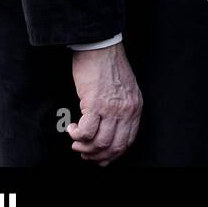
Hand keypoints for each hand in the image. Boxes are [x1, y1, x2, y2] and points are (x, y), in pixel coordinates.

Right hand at [68, 42, 142, 164]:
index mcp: (135, 107)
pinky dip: (76, 135)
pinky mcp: (95, 104)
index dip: (113, 154)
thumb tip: (110, 130)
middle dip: (97, 155)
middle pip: (114, 146)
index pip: (128, 141)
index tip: (101, 157)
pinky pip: (86, 132)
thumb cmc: (109, 67)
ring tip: (76, 141)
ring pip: (100, 143)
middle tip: (84, 153)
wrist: (101, 48)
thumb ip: (122, 109)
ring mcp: (112, 108)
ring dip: (84, 148)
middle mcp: (126, 110)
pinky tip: (72, 128)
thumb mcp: (125, 90)